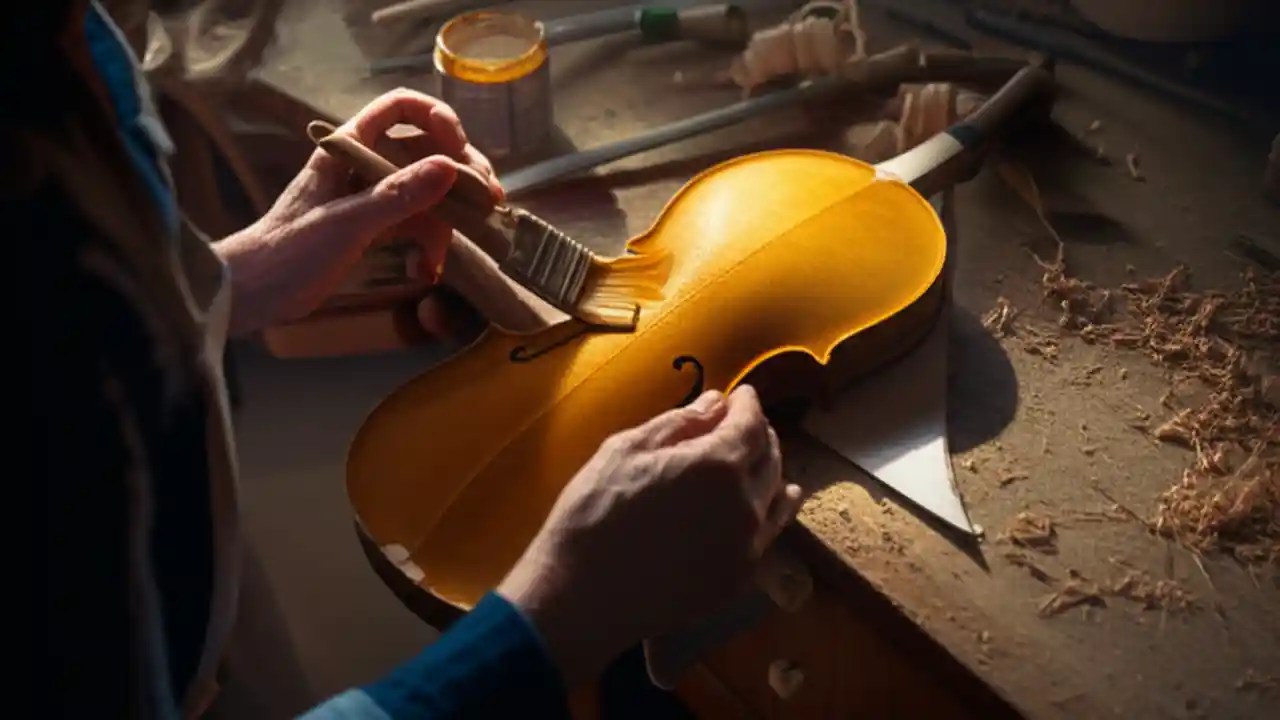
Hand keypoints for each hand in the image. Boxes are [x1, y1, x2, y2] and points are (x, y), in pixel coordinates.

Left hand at [215, 88, 501, 335]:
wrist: (253, 292)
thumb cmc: (289, 251)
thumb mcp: (347, 224)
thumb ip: (398, 195)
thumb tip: (450, 168)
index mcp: (348, 148)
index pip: (400, 109)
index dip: (436, 118)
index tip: (461, 149)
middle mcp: (364, 165)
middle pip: (425, 152)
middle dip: (460, 174)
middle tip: (490, 199)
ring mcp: (370, 197)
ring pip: (427, 192)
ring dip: (449, 218)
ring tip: (461, 246)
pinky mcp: (373, 228)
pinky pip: (415, 226)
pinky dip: (428, 246)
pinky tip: (427, 271)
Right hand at [497, 386, 803, 684]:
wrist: (582, 596)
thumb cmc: (594, 513)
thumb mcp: (626, 450)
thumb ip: (678, 423)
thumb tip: (715, 403)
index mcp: (718, 464)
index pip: (751, 423)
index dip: (749, 404)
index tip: (742, 394)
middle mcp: (745, 504)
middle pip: (770, 459)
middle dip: (760, 434)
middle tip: (744, 423)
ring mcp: (746, 547)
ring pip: (776, 499)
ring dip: (772, 472)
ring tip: (764, 459)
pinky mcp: (737, 579)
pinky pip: (767, 536)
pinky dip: (773, 512)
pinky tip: (770, 506)